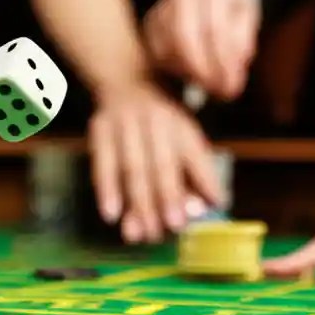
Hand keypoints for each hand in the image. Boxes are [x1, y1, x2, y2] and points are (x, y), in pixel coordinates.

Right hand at [90, 82, 221, 243]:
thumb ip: (198, 174)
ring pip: (132, 167)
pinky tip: (111, 215)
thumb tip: (214, 204)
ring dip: (138, 202)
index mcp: (181, 124)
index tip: (204, 208)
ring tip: (143, 234)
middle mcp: (155, 119)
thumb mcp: (185, 140)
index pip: (194, 154)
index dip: (201, 181)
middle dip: (167, 197)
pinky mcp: (99, 129)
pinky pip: (102, 163)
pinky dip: (106, 190)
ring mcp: (125, 122)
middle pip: (161, 163)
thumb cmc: (161, 125)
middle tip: (172, 228)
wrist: (124, 80)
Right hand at [143, 0, 258, 100]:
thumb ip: (241, 44)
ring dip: (188, 72)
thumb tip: (232, 78)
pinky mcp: (151, 21)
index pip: (214, 28)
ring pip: (167, 46)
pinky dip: (173, 68)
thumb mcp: (245, 18)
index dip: (222, 61)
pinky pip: (156, 51)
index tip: (232, 86)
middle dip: (201, 70)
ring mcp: (163, 6)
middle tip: (217, 90)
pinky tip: (191, 74)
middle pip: (184, 36)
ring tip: (208, 83)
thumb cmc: (230, 4)